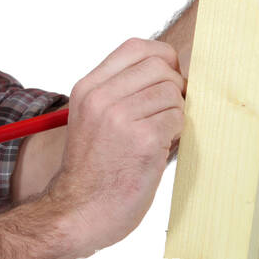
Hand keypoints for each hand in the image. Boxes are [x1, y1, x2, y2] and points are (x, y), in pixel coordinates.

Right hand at [44, 38, 185, 255]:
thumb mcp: (91, 118)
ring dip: (175, 113)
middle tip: (167, 111)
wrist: (80, 211)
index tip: (167, 78)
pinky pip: (178, 118)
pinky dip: (177, 133)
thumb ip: (120, 92)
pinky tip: (159, 148)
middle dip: (174, 87)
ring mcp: (120, 118)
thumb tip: (171, 72)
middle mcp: (101, 98)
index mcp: (87, 88)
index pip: (136, 47)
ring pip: (173, 93)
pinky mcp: (144, 140)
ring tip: (159, 134)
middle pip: (160, 66)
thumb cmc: (93, 170)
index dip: (162, 58)